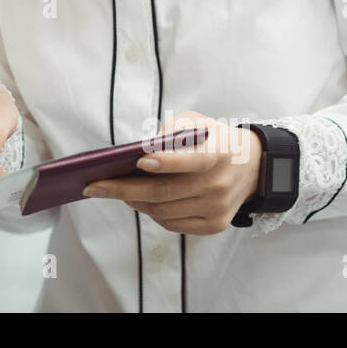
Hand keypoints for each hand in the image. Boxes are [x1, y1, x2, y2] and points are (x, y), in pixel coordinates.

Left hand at [81, 110, 263, 234]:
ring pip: (163, 211)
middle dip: (124, 189)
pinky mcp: (213, 225)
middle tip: (94, 186)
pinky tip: (138, 201)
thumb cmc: (214, 139)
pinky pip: (172, 224)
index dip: (165, 162)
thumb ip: (171, 130)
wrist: (252, 167)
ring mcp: (217, 208)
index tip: (138, 162)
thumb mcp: (197, 122)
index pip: (191, 161)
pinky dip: (151, 213)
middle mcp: (219, 184)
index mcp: (218, 153)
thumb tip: (140, 150)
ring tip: (113, 191)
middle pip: (165, 192)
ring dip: (133, 202)